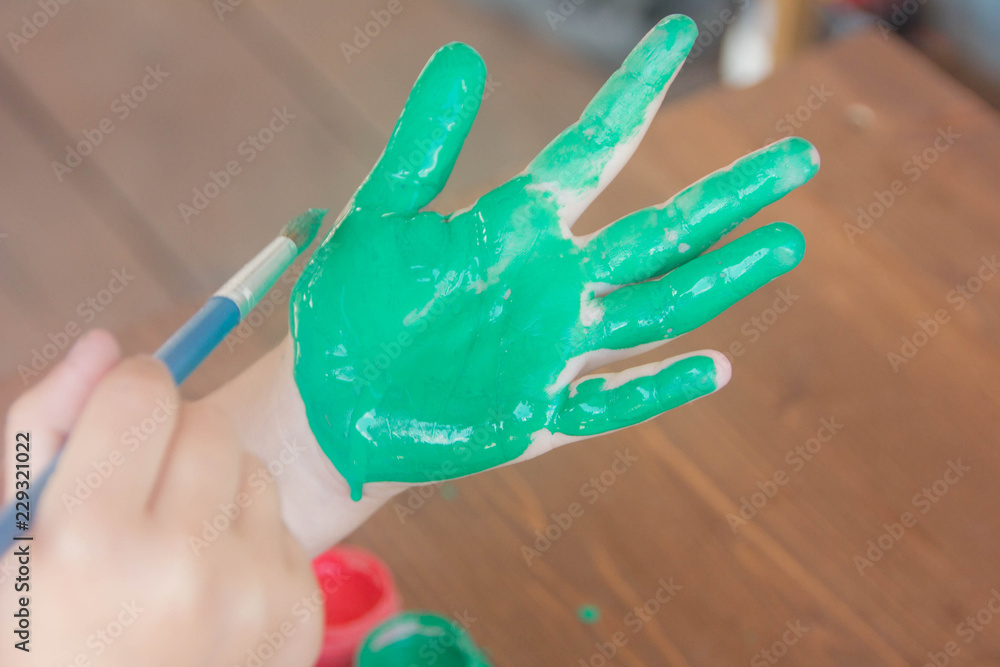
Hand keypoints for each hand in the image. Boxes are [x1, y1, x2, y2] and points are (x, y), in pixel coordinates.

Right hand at [1, 331, 320, 666]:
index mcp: (90, 543)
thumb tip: (103, 343)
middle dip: (172, 443)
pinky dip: (249, 542)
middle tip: (139, 501)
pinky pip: (283, 526)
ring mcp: (253, 593)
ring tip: (173, 552)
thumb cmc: (44, 637)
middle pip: (210, 422)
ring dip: (216, 490)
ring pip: (253, 470)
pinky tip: (211, 590)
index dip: (127, 396)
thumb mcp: (9, 542)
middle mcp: (184, 565)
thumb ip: (43, 434)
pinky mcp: (299, 612)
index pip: (144, 392)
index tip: (120, 422)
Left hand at [289, 15, 819, 499]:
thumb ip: (423, 145)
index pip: (594, 148)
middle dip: (729, 195)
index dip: (635, 91)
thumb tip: (461, 56)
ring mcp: (553, 350)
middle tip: (798, 156)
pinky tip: (715, 365)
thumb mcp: (378, 214)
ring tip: (785, 241)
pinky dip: (659, 386)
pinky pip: (611, 403)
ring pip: (657, 309)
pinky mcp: (539, 415)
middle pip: (658, 231)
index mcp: (515, 226)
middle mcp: (552, 282)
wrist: (328, 402)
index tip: (674, 35)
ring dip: (720, 278)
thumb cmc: (347, 305)